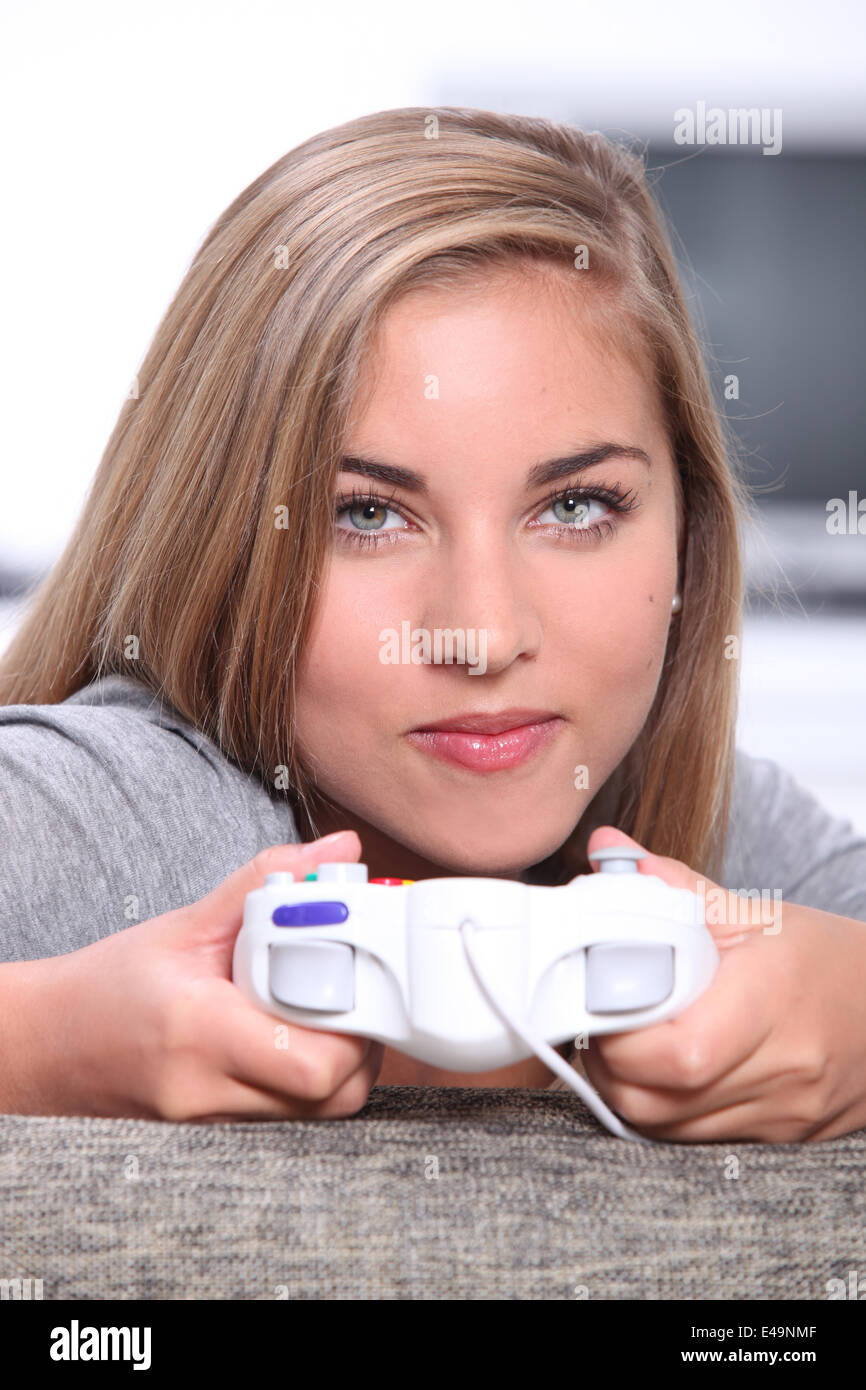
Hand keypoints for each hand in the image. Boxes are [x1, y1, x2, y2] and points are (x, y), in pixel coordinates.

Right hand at [7, 831, 383, 1120]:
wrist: (50, 1045)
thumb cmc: (110, 985)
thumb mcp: (186, 924)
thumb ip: (266, 881)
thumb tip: (339, 851)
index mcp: (201, 1033)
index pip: (314, 1062)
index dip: (355, 1023)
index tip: (359, 976)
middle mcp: (210, 1092)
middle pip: (332, 1097)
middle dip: (360, 1045)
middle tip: (352, 994)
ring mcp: (215, 1123)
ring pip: (319, 1115)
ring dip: (342, 1066)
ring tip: (328, 1012)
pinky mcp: (221, 1133)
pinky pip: (292, 1118)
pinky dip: (311, 1082)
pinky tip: (300, 1038)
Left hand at [580, 827, 865, 1141]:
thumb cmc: (827, 960)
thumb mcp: (756, 914)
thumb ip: (674, 886)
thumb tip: (605, 850)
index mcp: (770, 1003)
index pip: (672, 1050)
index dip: (616, 1030)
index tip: (596, 996)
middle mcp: (782, 1071)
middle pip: (655, 1098)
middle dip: (607, 1061)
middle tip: (598, 1017)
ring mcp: (781, 1115)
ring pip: (665, 1128)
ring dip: (626, 1088)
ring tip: (622, 1040)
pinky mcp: (776, 1139)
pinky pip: (691, 1139)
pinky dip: (660, 1108)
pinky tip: (656, 1071)